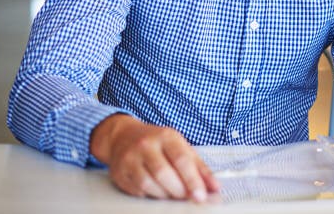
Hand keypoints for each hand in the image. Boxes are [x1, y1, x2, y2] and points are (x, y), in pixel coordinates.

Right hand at [90, 114, 219, 201]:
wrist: (124, 137)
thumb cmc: (158, 143)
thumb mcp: (180, 146)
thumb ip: (198, 166)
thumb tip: (215, 187)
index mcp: (166, 136)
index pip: (181, 159)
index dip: (193, 180)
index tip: (201, 196)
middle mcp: (146, 145)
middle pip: (164, 173)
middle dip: (179, 191)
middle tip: (188, 198)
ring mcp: (130, 159)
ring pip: (149, 185)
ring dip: (164, 195)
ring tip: (173, 195)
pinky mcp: (119, 173)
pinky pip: (136, 190)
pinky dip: (150, 196)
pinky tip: (156, 192)